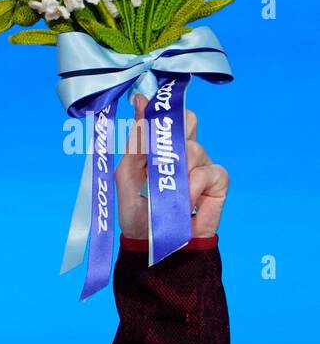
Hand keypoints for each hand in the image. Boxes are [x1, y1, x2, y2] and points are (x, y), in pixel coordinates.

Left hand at [117, 94, 229, 240]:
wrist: (151, 242)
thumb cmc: (137, 209)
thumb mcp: (126, 174)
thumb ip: (136, 140)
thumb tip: (140, 101)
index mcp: (159, 145)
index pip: (166, 114)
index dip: (160, 108)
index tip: (146, 106)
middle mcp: (182, 149)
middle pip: (188, 120)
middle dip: (172, 134)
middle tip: (157, 158)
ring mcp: (201, 163)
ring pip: (194, 149)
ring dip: (176, 173)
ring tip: (165, 194)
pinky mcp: (217, 181)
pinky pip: (209, 172)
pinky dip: (193, 187)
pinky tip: (186, 201)